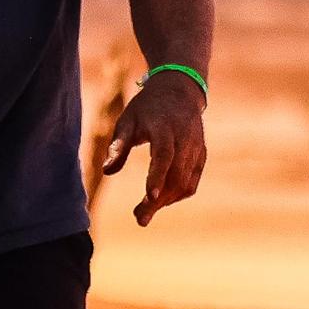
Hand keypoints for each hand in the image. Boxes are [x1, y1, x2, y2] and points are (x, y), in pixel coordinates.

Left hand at [91, 70, 207, 224]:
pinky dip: (178, 194)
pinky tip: (162, 200)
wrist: (178, 89)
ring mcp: (196, 147)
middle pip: (175, 175)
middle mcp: (185, 138)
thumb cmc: (147, 107)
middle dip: (158, 200)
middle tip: (139, 218)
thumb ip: (118, 146)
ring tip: (146, 211)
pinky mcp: (201, 154)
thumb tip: (107, 171)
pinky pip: (192, 181)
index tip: (150, 197)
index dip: (157, 176)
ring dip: (167, 201)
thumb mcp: (127, 121)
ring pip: (185, 182)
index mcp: (165, 127)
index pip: (164, 155)